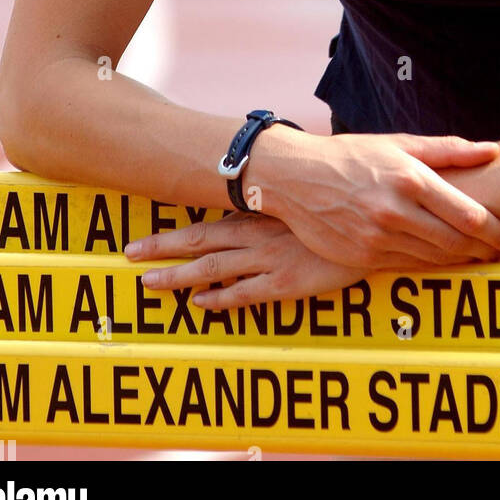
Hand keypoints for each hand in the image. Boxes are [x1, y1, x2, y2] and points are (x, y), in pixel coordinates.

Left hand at [126, 213, 365, 307]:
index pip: (206, 223)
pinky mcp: (285, 283)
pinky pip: (245, 294)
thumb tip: (259, 194)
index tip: (145, 238)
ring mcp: (268, 259)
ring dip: (178, 276)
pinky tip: (200, 305)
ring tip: (150, 282)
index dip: (172, 232)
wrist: (370, 224)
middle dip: (161, 248)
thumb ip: (277, 199)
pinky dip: (220, 300)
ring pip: (212, 269)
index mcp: (260, 213)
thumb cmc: (337, 205)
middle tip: (129, 254)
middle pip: (198, 242)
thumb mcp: (303, 197)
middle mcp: (257, 234)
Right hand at [248, 129, 499, 270]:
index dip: (498, 231)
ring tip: (486, 257)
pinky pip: (409, 267)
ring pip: (436, 259)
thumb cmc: (352, 155)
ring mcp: (378, 239)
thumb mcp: (399, 144)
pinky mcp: (363, 258)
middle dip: (490, 250)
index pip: (469, 215)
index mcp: (410, 179)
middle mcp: (396, 212)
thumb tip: (492, 150)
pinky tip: (448, 262)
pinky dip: (433, 267)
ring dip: (466, 261)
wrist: (295, 177)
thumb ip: (448, 150)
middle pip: (458, 243)